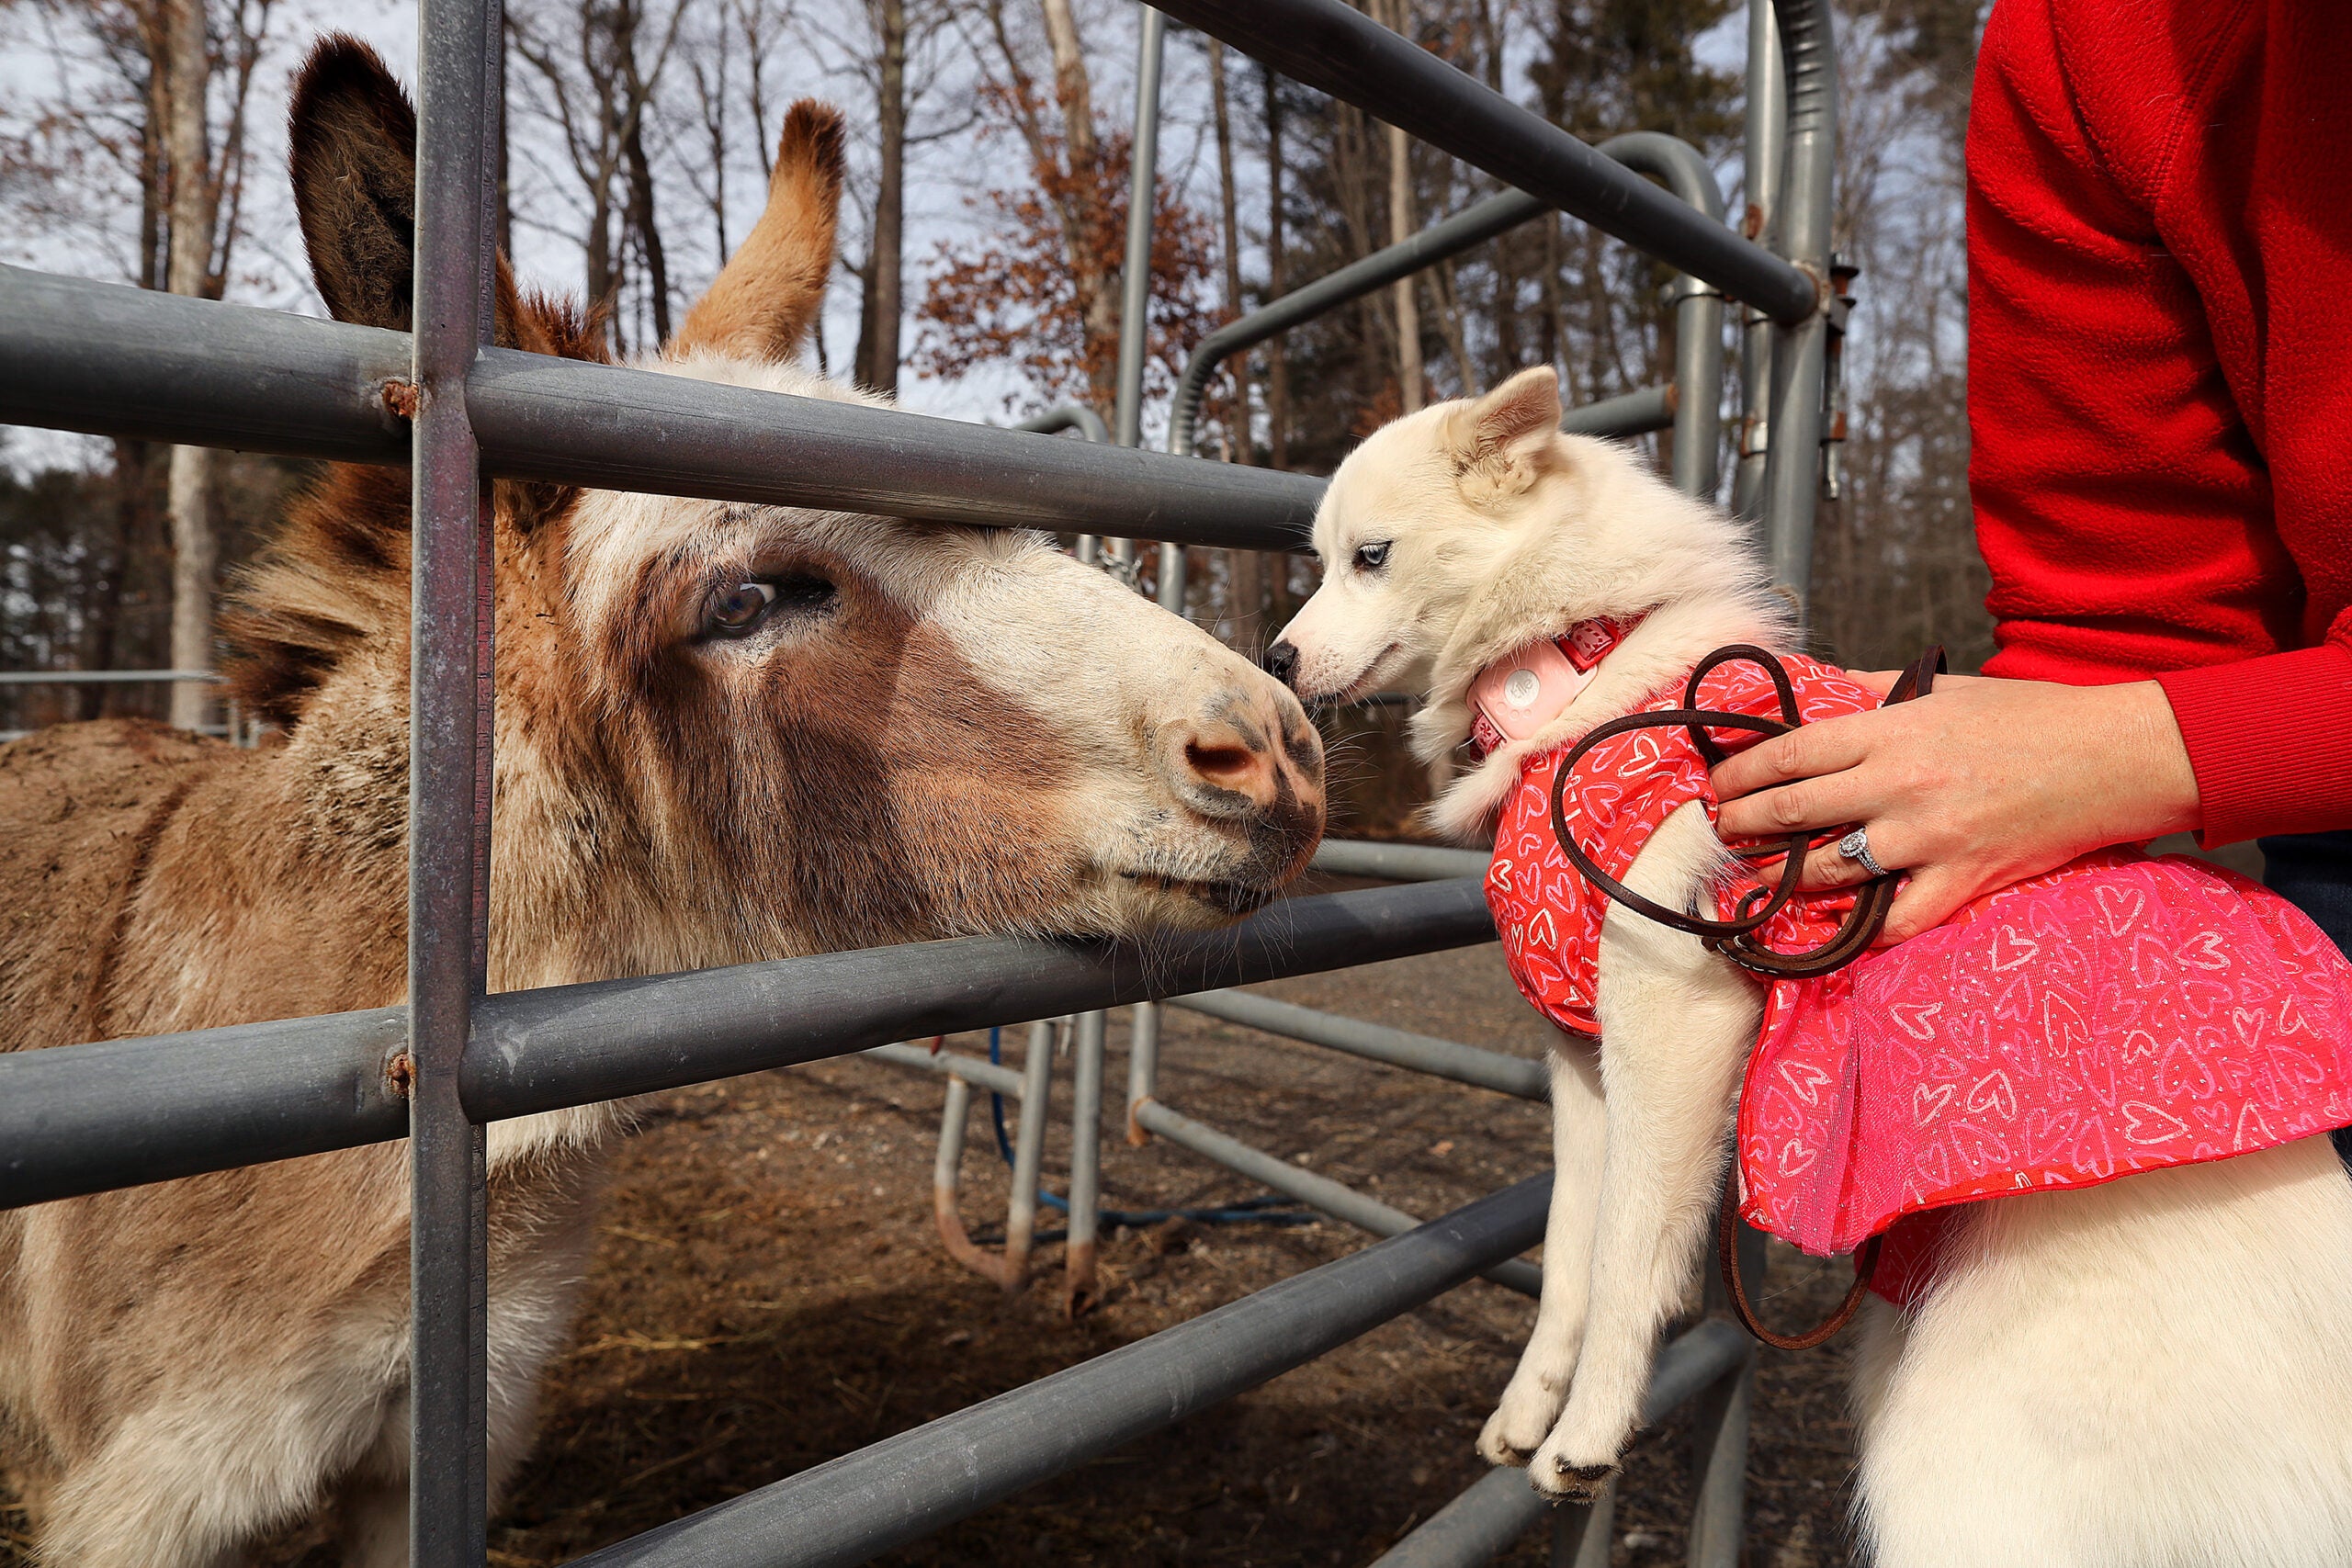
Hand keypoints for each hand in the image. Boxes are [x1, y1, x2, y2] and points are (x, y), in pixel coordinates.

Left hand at [1709, 674, 2200, 941]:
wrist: (2113, 757)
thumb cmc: (2029, 716)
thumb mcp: (1943, 689)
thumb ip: (1872, 691)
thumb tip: (1815, 690)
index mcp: (1892, 732)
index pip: (1790, 753)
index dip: (1742, 773)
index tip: (1719, 786)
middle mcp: (1900, 786)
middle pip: (1794, 810)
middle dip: (1745, 825)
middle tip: (1724, 831)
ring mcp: (1930, 838)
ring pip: (1830, 868)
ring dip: (1787, 877)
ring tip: (1764, 876)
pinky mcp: (1963, 880)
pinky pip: (1896, 919)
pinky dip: (1863, 929)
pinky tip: (1838, 928)